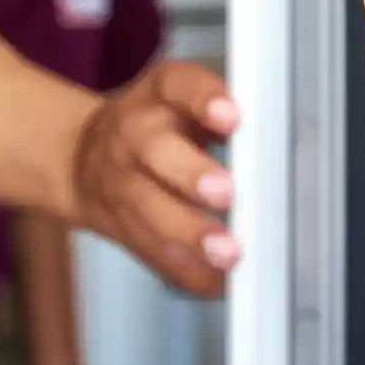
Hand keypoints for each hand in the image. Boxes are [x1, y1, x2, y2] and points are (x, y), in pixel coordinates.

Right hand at [70, 60, 238, 297]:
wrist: (80, 158)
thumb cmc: (159, 125)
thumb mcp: (183, 101)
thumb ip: (224, 117)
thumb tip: (284, 143)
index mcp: (159, 95)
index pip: (178, 84)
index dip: (203, 99)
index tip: (232, 117)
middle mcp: (133, 134)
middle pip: (156, 150)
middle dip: (191, 174)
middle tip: (226, 193)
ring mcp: (120, 181)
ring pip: (148, 208)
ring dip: (188, 234)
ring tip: (226, 252)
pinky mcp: (117, 224)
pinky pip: (149, 250)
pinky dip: (184, 269)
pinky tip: (215, 279)